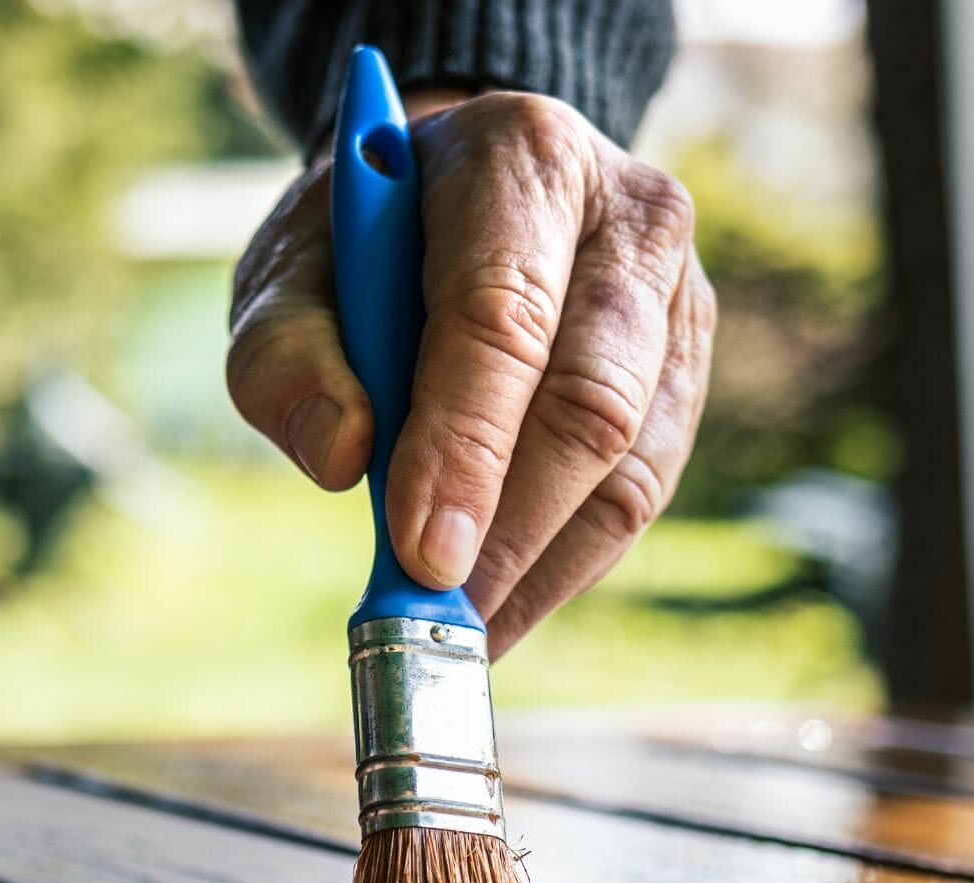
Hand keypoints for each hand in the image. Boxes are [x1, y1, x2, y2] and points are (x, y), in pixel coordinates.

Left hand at [227, 90, 715, 654]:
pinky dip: (566, 564)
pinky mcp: (688, 368)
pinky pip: (642, 489)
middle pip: (593, 399)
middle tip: (437, 617)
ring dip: (542, 565)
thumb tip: (342, 459)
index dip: (465, 444)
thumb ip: (286, 350)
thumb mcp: (291, 268)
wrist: (454, 191)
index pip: (504, 316)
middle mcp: (630, 217)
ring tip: (459, 631)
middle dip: (511, 526)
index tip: (420, 550)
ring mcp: (677, 295)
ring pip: (634, 461)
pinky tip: (501, 605)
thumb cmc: (365, 238)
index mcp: (522, 160)